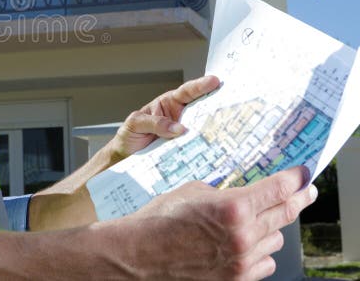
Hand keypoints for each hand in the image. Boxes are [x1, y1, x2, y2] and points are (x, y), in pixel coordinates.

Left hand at [109, 75, 219, 159]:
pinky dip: (207, 147)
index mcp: (167, 104)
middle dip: (217, 104)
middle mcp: (179, 118)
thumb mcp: (135, 124)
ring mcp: (184, 135)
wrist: (124, 158)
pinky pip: (197, 147)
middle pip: (201, 108)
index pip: (186, 92)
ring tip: (229, 125)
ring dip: (215, 128)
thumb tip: (179, 129)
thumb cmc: (129, 136)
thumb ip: (154, 123)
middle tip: (232, 101)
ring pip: (203, 128)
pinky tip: (216, 148)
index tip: (214, 81)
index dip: (200, 86)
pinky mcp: (185, 150)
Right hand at [121, 166, 316, 279]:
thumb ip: (224, 193)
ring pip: (277, 240)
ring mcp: (242, 261)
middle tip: (305, 192)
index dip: (297, 179)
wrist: (139, 254)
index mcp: (234, 207)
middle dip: (298, 199)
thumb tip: (241, 194)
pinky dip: (259, 252)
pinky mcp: (237, 279)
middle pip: (286, 213)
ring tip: (255, 222)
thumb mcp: (192, 191)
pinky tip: (245, 245)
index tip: (304, 175)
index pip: (279, 189)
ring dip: (270, 228)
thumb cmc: (158, 220)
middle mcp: (244, 235)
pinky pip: (264, 263)